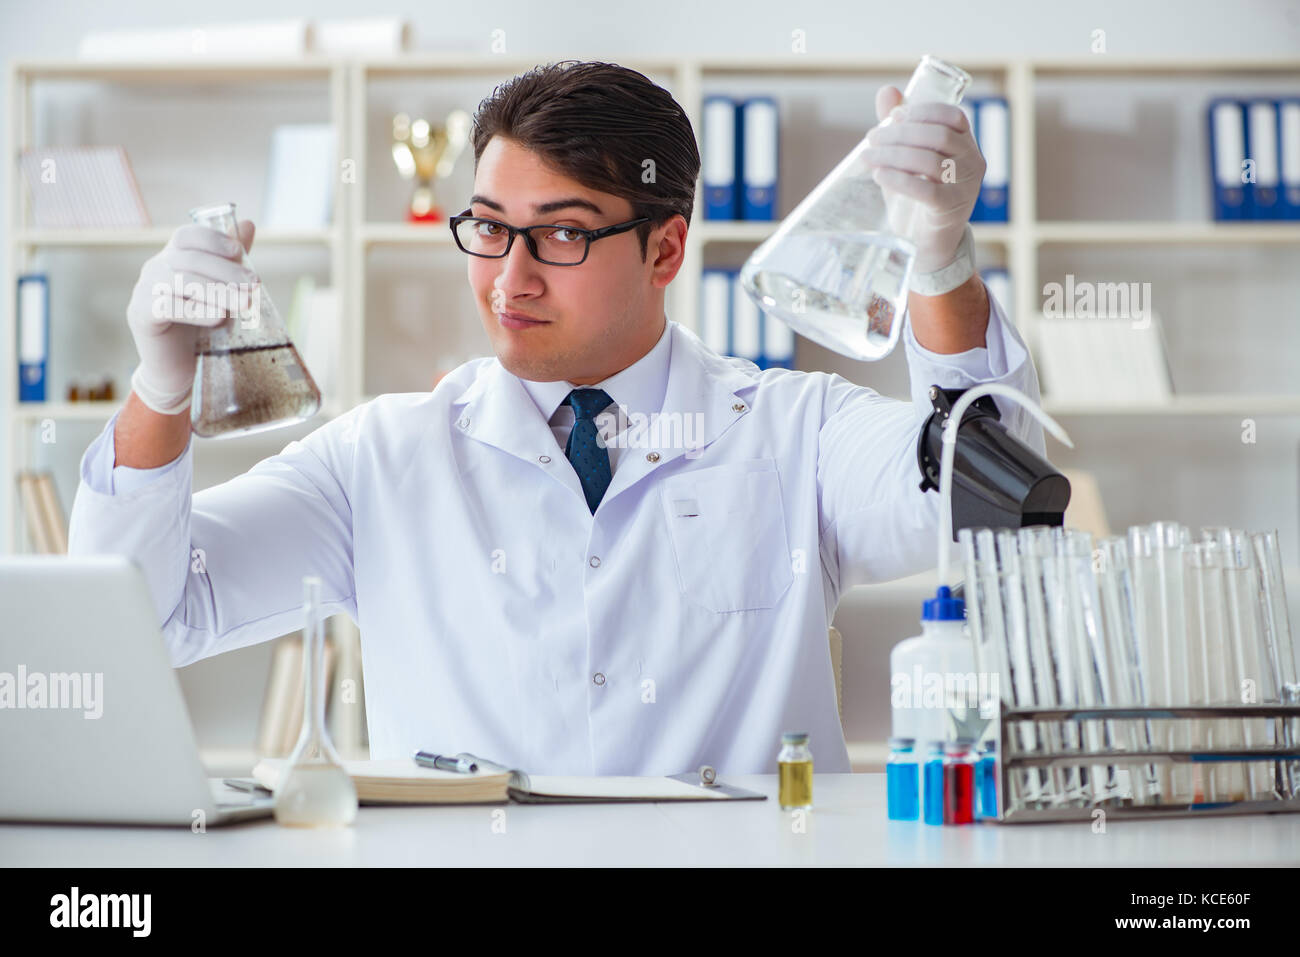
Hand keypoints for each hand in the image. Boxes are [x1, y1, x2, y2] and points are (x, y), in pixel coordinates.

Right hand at [125, 220, 255, 413]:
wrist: (178, 368)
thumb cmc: (200, 326)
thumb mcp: (219, 291)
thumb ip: (231, 261)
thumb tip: (249, 223)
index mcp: (172, 258)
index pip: (186, 236)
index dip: (212, 239)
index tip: (238, 252)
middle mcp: (154, 269)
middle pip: (188, 258)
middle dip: (226, 270)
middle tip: (254, 284)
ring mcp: (144, 291)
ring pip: (181, 280)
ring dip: (218, 291)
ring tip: (244, 304)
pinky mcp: (142, 316)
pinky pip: (169, 306)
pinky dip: (198, 311)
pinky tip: (220, 319)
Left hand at [863, 85, 984, 272]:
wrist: (928, 243)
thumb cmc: (918, 197)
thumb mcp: (907, 160)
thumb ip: (899, 127)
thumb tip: (887, 91)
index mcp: (966, 144)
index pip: (953, 116)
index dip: (923, 111)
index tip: (893, 116)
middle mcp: (973, 162)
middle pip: (937, 136)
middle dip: (900, 133)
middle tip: (872, 137)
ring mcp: (965, 186)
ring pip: (929, 161)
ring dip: (893, 155)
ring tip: (868, 157)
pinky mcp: (951, 208)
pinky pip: (925, 189)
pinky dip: (899, 179)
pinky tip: (878, 176)